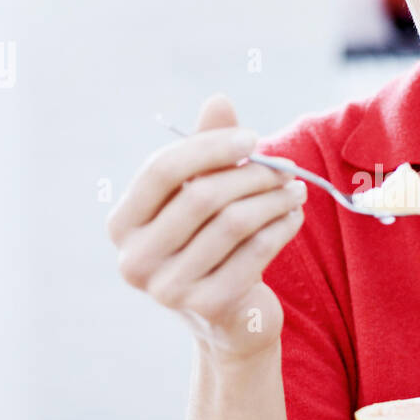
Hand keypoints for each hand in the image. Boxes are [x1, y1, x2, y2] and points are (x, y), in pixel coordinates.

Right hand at [106, 93, 307, 361]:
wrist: (230, 320)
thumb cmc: (213, 246)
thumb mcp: (204, 197)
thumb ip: (207, 152)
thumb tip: (218, 100)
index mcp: (122, 224)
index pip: (161, 170)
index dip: (210, 147)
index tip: (253, 138)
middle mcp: (134, 260)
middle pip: (201, 196)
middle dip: (252, 174)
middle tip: (287, 167)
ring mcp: (168, 289)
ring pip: (233, 222)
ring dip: (274, 198)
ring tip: (296, 189)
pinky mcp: (207, 307)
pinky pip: (255, 251)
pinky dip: (281, 227)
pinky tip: (294, 216)